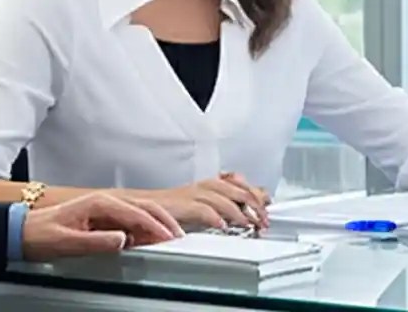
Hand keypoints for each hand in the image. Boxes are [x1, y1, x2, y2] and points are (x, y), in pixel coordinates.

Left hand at [21, 192, 181, 260]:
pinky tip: (151, 238)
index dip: (155, 227)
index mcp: (99, 203)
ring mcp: (105, 208)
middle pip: (145, 207)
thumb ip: (97, 242)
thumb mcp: (67, 242)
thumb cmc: (41, 235)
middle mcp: (105, 201)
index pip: (136, 214)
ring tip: (171, 237)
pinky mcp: (104, 217)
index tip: (169, 238)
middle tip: (179, 237)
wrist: (22, 231)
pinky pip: (131, 220)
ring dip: (158, 223)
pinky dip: (146, 227)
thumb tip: (124, 240)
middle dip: (165, 221)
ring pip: (141, 212)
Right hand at [133, 172, 271, 230]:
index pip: (239, 182)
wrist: (140, 207)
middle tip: (263, 220)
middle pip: (235, 189)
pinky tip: (222, 226)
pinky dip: (213, 217)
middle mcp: (203, 185)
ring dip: (238, 212)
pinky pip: (201, 209)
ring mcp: (191, 194)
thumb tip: (255, 204)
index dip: (256, 193)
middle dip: (252, 205)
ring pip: (222, 197)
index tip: (268, 205)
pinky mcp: (180, 206)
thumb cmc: (171, 208)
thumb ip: (228, 203)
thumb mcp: (203, 204)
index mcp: (209, 184)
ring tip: (249, 224)